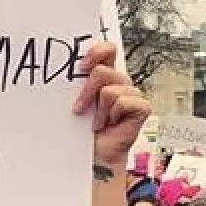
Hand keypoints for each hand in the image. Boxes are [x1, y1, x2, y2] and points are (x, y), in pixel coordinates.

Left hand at [73, 44, 150, 168]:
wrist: (96, 155)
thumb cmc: (86, 131)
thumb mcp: (78, 102)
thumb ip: (77, 85)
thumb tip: (63, 73)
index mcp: (106, 75)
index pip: (108, 50)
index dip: (96, 52)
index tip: (81, 66)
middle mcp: (120, 82)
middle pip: (103, 71)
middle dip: (87, 92)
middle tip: (80, 108)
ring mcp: (132, 94)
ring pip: (109, 91)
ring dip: (99, 111)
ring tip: (98, 123)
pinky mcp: (142, 107)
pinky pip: (122, 103)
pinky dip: (112, 116)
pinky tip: (111, 125)